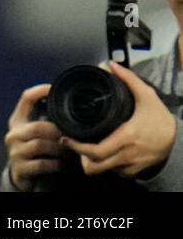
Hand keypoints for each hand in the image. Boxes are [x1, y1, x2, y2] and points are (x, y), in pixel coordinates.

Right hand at [5, 83, 62, 189]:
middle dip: (56, 133)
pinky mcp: (20, 168)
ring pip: (40, 146)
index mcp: (18, 120)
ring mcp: (15, 152)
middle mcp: (13, 134)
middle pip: (37, 127)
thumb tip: (68, 106)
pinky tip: (60, 164)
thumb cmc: (36, 149)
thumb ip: (46, 120)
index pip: (26, 98)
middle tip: (68, 138)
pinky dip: (54, 164)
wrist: (22, 174)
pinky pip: (41, 164)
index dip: (40, 90)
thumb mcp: (35, 133)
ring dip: (58, 150)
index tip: (53, 89)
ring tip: (66, 152)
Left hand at [63, 61, 177, 177]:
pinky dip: (108, 167)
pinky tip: (104, 156)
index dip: (77, 148)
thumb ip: (128, 79)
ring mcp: (132, 164)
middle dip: (80, 157)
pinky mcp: (137, 170)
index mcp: (126, 137)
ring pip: (105, 171)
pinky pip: (117, 174)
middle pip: (95, 166)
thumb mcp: (147, 95)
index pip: (96, 151)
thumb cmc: (161, 118)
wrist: (180, 139)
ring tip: (86, 150)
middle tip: (72, 144)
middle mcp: (127, 154)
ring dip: (94, 163)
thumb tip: (111, 64)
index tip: (67, 139)